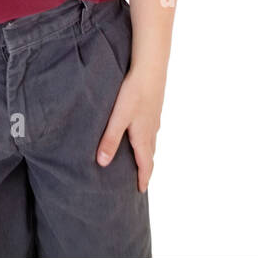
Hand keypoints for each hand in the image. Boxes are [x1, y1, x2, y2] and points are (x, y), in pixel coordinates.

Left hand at [95, 67, 165, 192]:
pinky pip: (151, 128)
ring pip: (151, 141)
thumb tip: (102, 163)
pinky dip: (147, 138)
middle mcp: (151, 130)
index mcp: (143, 136)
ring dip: (146, 152)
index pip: (146, 164)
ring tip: (139, 158)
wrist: (150, 67)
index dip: (143, 178)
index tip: (140, 190)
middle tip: (140, 178)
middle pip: (150, 155)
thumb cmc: (134, 92)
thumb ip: (110, 139)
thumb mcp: (118, 117)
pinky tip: (140, 130)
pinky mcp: (154, 106)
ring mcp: (154, 118)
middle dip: (145, 168)